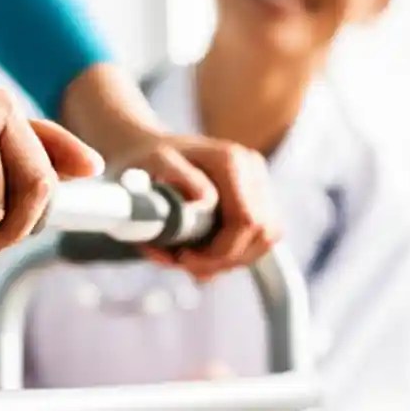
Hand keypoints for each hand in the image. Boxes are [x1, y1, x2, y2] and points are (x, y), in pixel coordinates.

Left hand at [57, 65, 280, 281]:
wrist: (146, 149)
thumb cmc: (145, 158)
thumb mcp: (154, 163)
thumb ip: (180, 177)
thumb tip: (208, 200)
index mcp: (230, 161)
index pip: (247, 221)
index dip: (220, 251)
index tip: (184, 257)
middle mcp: (251, 169)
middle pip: (262, 234)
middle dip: (223, 260)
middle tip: (183, 262)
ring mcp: (257, 183)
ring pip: (264, 239)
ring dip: (228, 260)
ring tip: (188, 257)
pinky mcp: (254, 198)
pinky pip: (256, 238)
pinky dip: (230, 253)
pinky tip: (200, 252)